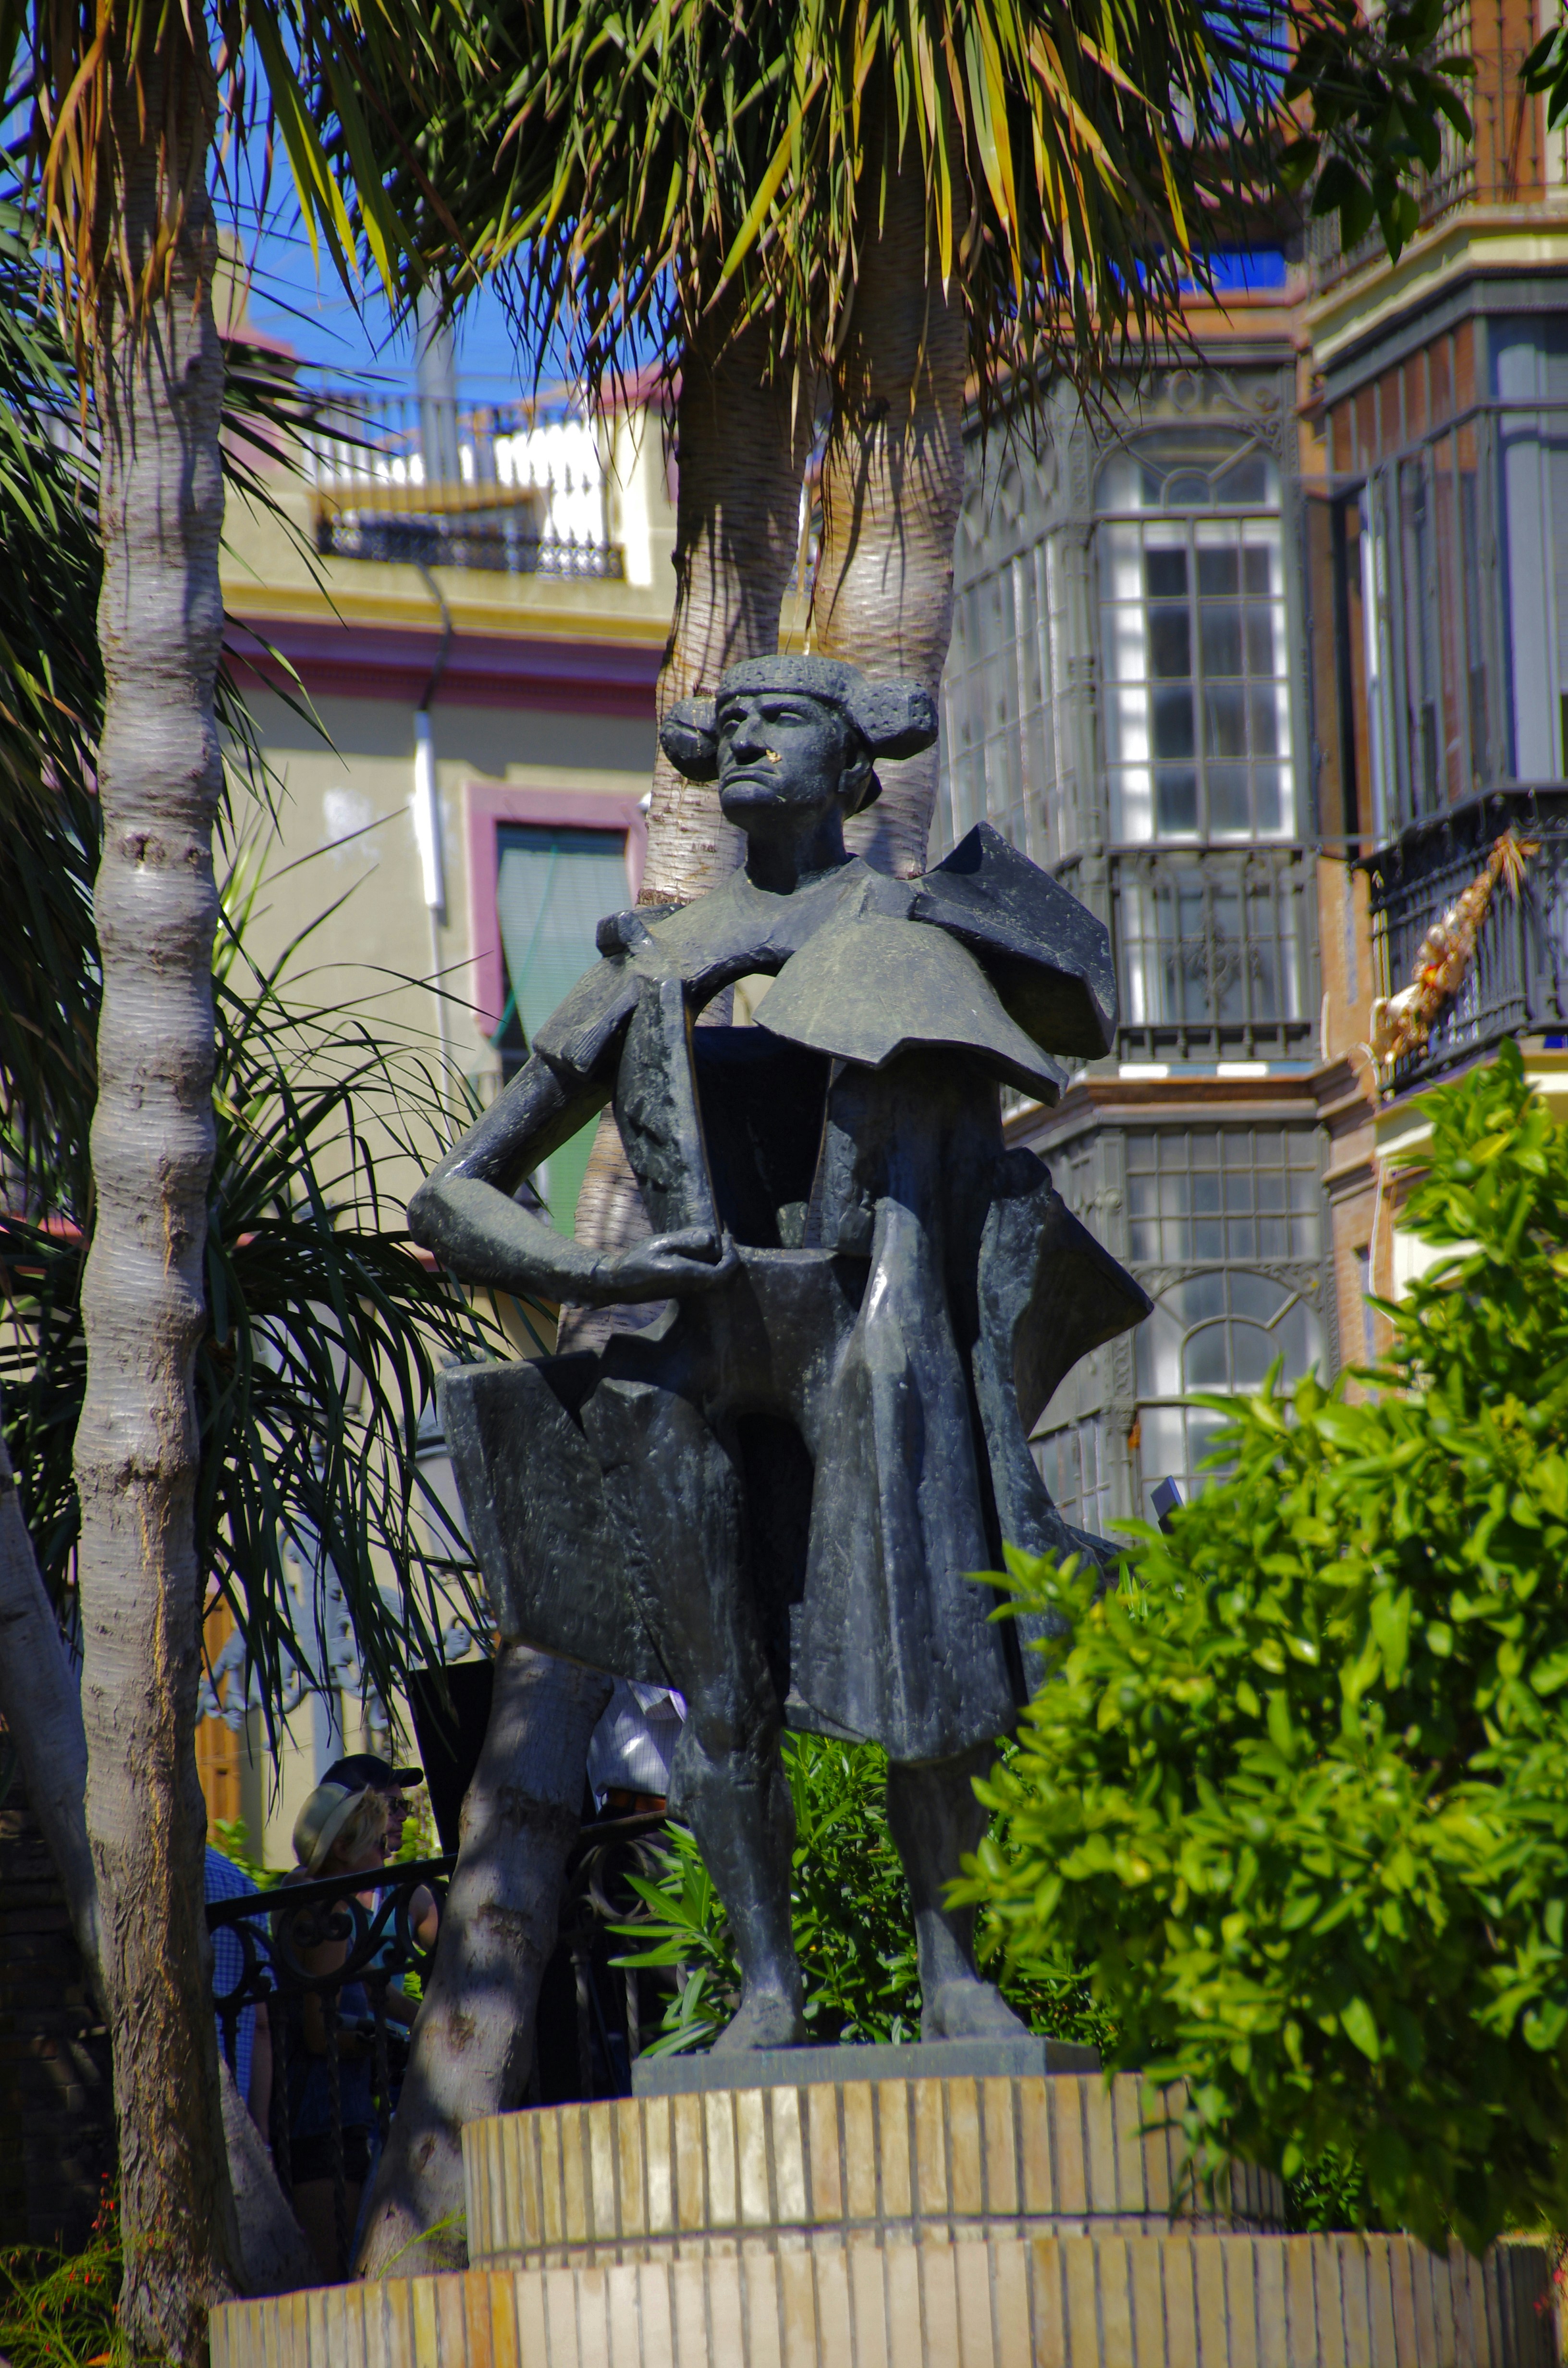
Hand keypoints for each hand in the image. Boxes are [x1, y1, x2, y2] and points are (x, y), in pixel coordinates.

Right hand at [593, 1228, 737, 1302]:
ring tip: (709, 1239)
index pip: (724, 1271)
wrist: (618, 1283)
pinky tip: (694, 1249)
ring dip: (715, 1258)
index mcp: (688, 1274)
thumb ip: (686, 1241)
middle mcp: (691, 1285)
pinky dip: (705, 1262)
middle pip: (721, 1274)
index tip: (727, 1236)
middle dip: (726, 1255)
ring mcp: (686, 1289)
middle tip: (723, 1235)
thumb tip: (712, 1239)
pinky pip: (701, 1275)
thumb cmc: (636, 1262)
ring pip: (711, 1275)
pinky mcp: (680, 1288)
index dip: (732, 1255)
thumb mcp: (660, 1245)